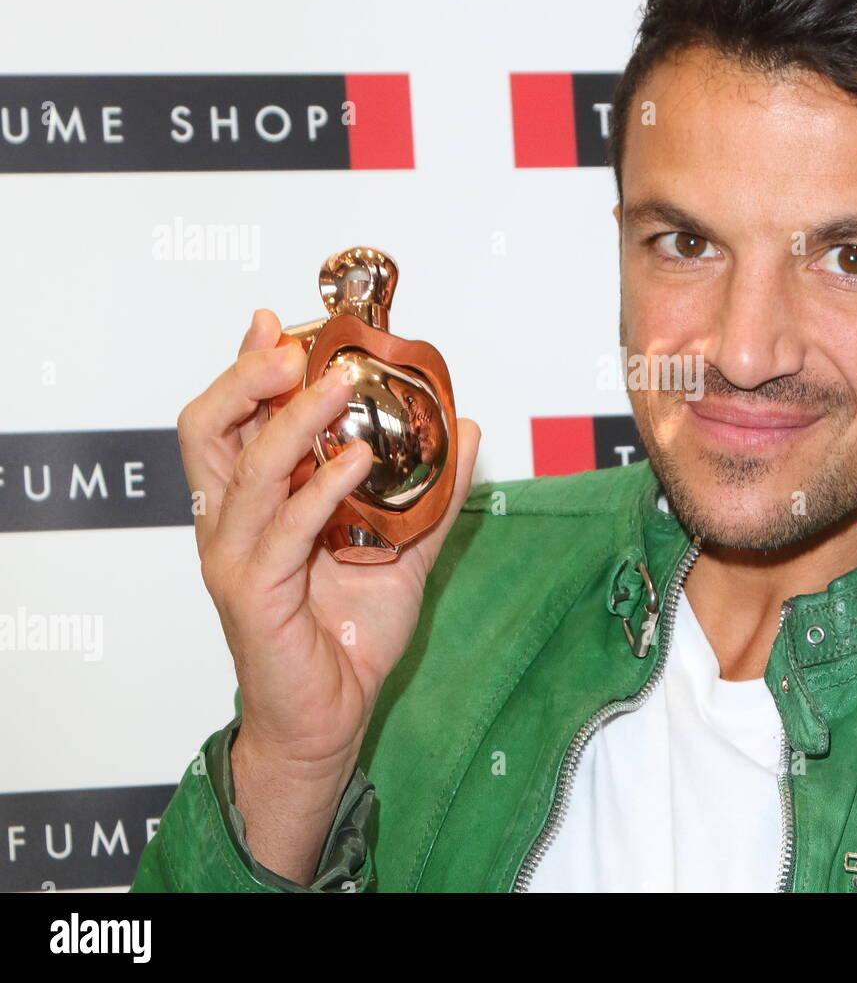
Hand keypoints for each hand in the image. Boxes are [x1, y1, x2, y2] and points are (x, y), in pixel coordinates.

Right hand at [179, 308, 479, 776]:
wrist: (332, 716)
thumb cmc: (350, 634)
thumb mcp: (403, 547)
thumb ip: (431, 490)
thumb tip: (466, 426)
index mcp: (253, 503)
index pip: (231, 418)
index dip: (247, 366)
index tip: (280, 322)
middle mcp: (231, 522)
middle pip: (208, 427)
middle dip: (248, 376)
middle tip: (297, 348)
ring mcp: (235, 557)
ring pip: (247, 468)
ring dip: (293, 419)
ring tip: (338, 386)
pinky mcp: (253, 593)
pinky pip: (285, 528)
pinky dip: (321, 488)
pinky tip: (359, 461)